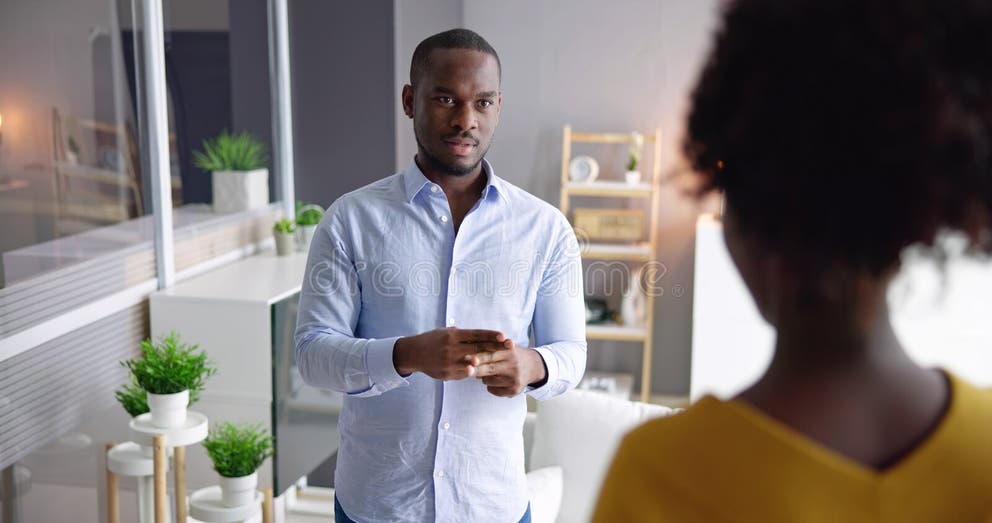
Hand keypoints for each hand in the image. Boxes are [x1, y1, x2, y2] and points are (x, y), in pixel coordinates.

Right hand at [393, 328, 507, 380]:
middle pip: (478, 348)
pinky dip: (475, 372)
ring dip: (488, 362)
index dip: (491, 335)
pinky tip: (484, 372)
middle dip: (495, 348)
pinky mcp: (447, 373)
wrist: (413, 353)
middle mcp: (452, 347)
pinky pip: (464, 374)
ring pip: (473, 363)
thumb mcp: (445, 332)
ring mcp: (450, 361)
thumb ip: (461, 334)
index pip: (476, 334)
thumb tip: (479, 333)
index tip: (504, 336)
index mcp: (453, 335)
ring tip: (501, 361)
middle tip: (510, 347)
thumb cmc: (432, 340)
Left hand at [472, 338, 547, 396]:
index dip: (478, 357)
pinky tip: (495, 381)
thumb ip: (490, 349)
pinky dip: (490, 386)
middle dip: (476, 370)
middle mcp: (513, 366)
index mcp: (510, 353)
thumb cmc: (513, 355)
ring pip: (488, 381)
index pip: (491, 355)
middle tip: (467, 370)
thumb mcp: (506, 347)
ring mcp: (514, 380)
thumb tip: (469, 359)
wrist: (534, 366)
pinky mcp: (514, 390)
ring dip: (483, 378)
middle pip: (489, 370)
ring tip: (488, 373)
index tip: (467, 359)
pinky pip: (493, 390)